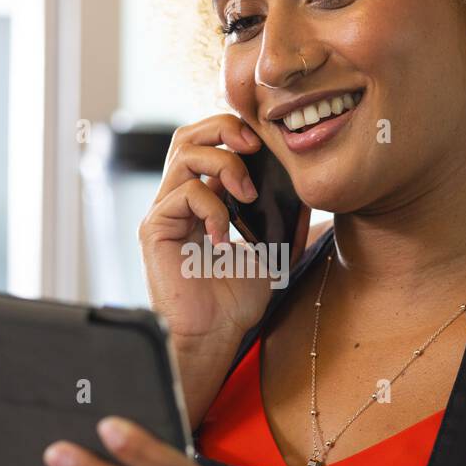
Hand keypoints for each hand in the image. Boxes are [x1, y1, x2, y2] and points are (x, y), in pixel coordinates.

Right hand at [138, 117, 310, 430]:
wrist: (213, 337)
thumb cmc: (235, 301)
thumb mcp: (271, 250)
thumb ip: (283, 218)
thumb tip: (311, 191)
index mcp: (201, 199)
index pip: (209, 143)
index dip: (235, 132)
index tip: (269, 146)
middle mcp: (178, 200)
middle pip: (188, 134)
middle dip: (224, 128)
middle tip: (255, 147)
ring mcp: (164, 212)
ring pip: (184, 153)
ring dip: (224, 165)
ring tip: (247, 195)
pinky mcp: (155, 228)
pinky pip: (184, 194)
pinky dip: (212, 207)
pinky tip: (226, 237)